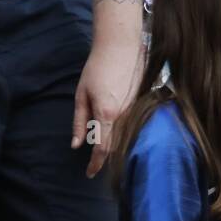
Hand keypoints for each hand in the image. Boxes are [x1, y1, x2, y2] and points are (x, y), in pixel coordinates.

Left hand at [71, 38, 142, 177]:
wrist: (121, 47)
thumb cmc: (97, 68)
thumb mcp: (81, 95)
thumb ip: (80, 122)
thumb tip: (77, 145)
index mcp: (107, 114)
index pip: (102, 148)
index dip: (96, 164)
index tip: (89, 173)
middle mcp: (125, 115)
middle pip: (117, 147)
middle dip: (106, 159)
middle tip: (95, 166)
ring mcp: (137, 109)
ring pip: (127, 137)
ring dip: (116, 147)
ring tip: (105, 152)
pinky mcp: (144, 103)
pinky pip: (135, 126)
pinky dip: (127, 135)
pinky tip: (120, 135)